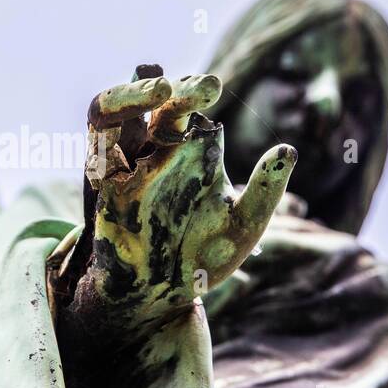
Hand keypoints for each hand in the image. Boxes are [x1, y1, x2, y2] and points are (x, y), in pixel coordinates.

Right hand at [61, 66, 296, 342]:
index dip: (194, 92)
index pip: (188, 110)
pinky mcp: (106, 188)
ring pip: (114, 112)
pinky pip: (98, 148)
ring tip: (160, 90)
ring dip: (130, 94)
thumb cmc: (204, 260)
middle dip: (178, 90)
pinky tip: (130, 125)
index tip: (212, 88)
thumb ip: (265, 189)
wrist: (161, 299)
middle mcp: (156, 154)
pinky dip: (108, 132)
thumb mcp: (244, 225)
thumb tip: (289, 149)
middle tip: (206, 88)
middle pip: (157, 104)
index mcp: (189, 154)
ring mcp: (128, 168)